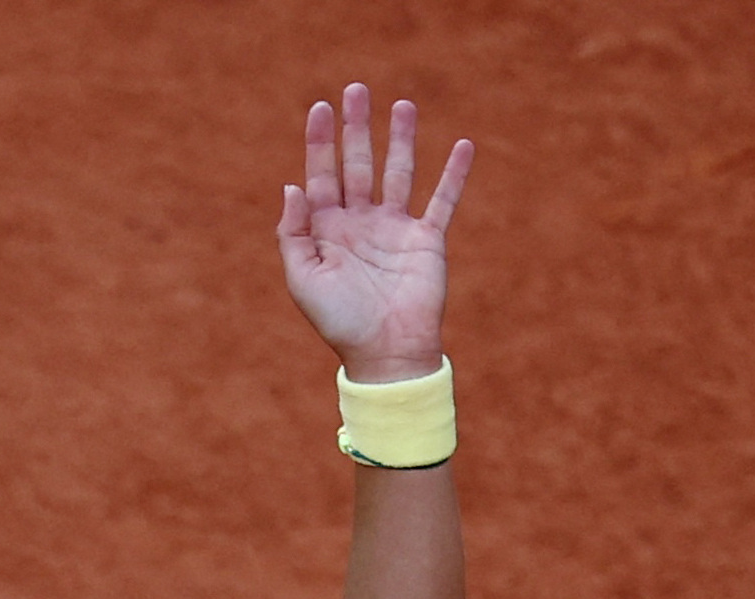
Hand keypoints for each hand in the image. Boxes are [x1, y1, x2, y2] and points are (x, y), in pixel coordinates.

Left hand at [278, 83, 473, 382]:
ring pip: (398, 173)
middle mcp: (361, 224)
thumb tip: (292, 186)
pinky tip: (462, 145)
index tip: (320, 108)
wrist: (385, 353)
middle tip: (356, 90)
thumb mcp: (303, 280)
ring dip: (401, 139)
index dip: (320, 142)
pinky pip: (442, 200)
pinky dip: (453, 174)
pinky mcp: (427, 240)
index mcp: (328, 231)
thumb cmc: (340, 322)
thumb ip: (293, 234)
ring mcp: (395, 229)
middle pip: (358, 164)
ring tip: (402, 104)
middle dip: (357, 128)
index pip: (322, 176)